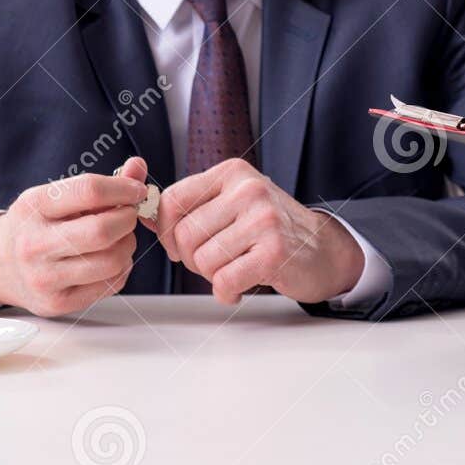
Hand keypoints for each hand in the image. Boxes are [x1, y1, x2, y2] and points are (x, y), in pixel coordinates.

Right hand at [0, 156, 144, 316]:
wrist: (2, 266)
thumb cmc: (38, 226)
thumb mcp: (58, 197)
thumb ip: (102, 184)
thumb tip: (138, 167)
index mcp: (34, 207)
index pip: (89, 190)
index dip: (124, 188)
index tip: (136, 190)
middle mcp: (34, 244)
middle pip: (103, 230)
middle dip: (128, 219)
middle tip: (127, 215)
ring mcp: (44, 277)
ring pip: (113, 260)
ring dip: (127, 245)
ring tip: (117, 238)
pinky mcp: (57, 302)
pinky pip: (112, 284)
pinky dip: (121, 268)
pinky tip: (107, 259)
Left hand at [143, 158, 364, 304]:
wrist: (322, 249)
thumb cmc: (269, 230)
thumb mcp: (232, 204)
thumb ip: (192, 207)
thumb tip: (142, 214)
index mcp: (232, 173)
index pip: (172, 201)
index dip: (166, 231)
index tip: (177, 245)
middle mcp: (248, 189)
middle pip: (185, 235)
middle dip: (190, 259)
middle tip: (213, 262)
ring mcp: (264, 219)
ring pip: (202, 260)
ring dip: (211, 276)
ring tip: (233, 270)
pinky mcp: (274, 251)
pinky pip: (224, 280)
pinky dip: (226, 292)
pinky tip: (241, 286)